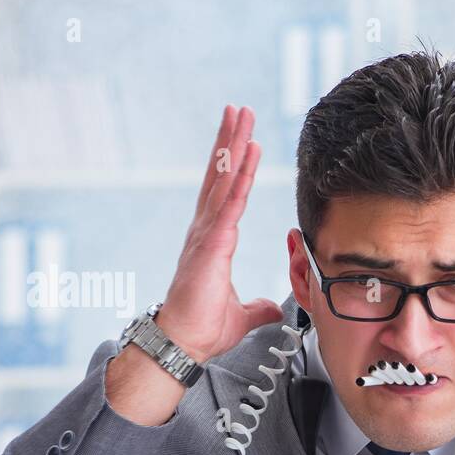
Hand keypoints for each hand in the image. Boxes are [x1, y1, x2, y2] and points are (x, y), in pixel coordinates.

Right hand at [154, 105, 283, 362]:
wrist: (184, 344)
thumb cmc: (203, 329)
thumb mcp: (242, 315)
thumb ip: (257, 307)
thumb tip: (270, 308)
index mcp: (212, 241)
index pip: (225, 194)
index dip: (234, 166)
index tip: (244, 139)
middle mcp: (206, 231)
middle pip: (220, 176)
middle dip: (230, 141)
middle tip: (240, 110)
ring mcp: (206, 235)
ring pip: (222, 181)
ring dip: (232, 147)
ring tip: (241, 117)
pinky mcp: (211, 245)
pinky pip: (229, 206)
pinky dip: (238, 180)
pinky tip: (246, 156)